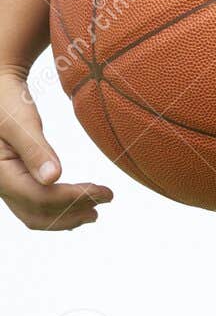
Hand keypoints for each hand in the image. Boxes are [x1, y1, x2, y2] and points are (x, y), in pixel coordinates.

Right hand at [0, 66, 112, 231]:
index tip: (104, 193)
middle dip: (72, 212)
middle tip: (104, 202)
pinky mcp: (14, 180)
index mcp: (0, 173)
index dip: (74, 199)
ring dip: (66, 216)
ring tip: (95, 210)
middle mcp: (1, 184)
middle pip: (37, 212)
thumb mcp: (19, 120)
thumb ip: (34, 148)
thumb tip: (54, 178)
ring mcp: (6, 184)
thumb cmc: (6, 99)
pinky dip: (56, 209)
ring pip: (35, 213)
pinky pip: (34, 203)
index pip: (40, 197)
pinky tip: (75, 206)